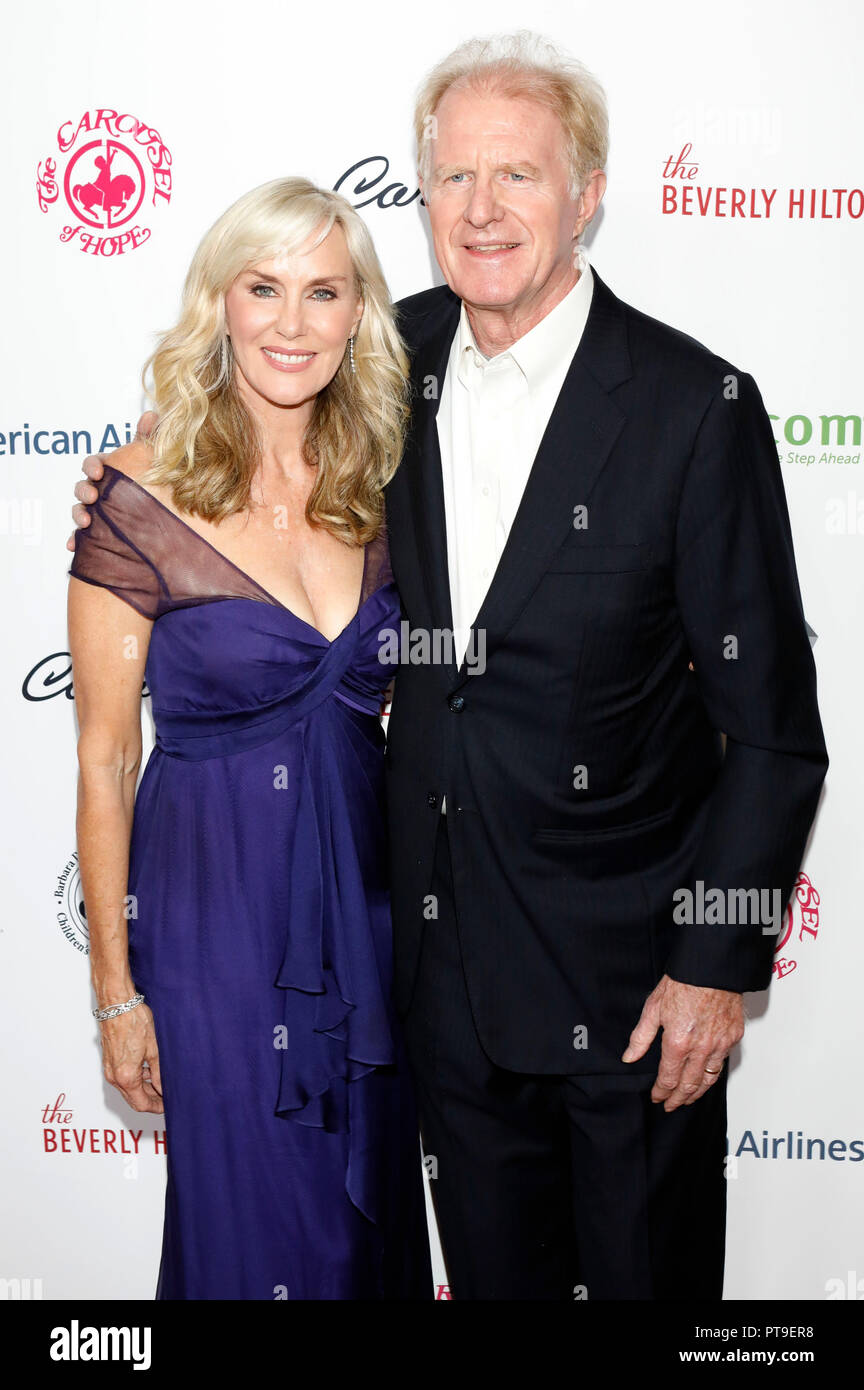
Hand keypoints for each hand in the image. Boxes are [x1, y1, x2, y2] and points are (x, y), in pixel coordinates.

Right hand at [66, 411, 157, 549]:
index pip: (93, 463)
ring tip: (86, 522)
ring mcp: (96, 510)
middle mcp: (98, 490)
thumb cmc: (148, 483)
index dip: (92, 466)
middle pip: (82, 486)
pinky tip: (74, 545)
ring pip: (79, 509)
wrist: (158, 518)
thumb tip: (152, 414)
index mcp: (108, 471)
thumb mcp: (149, 461)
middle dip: (83, 490)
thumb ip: (147, 439)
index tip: (99, 472)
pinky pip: (81, 536)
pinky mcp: (97, 531)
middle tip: (93, 496)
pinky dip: (75, 539)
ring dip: (78, 513)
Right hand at [98, 1001, 162, 1112]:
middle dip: (151, 1099)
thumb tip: (164, 1089)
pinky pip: (123, 1077)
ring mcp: (109, 1068)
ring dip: (144, 1089)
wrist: (117, 1003)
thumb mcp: (154, 1049)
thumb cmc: (134, 1020)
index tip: (168, 1105)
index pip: (142, 1104)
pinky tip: (148, 1069)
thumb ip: (158, 1073)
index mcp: (125, 1076)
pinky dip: (136, 1078)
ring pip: (128, 1088)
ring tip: (161, 1081)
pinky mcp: (109, 1060)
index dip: (157, 1107)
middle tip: (167, 1095)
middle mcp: (114, 1076)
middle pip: (133, 1098)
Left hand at [622, 973, 743, 1110]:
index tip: (656, 1097)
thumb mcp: (653, 1007)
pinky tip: (705, 1079)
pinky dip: (712, 1076)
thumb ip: (641, 1037)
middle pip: (689, 1085)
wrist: (711, 967)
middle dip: (678, 1099)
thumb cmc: (682, 982)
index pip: (668, 1078)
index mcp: (678, 1042)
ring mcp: (720, 1044)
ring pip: (708, 1079)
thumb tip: (629, 1057)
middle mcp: (701, 1048)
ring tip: (687, 1100)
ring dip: (696, 1093)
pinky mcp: (733, 1037)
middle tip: (670, 1106)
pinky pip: (721, 1064)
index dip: (661, 1092)